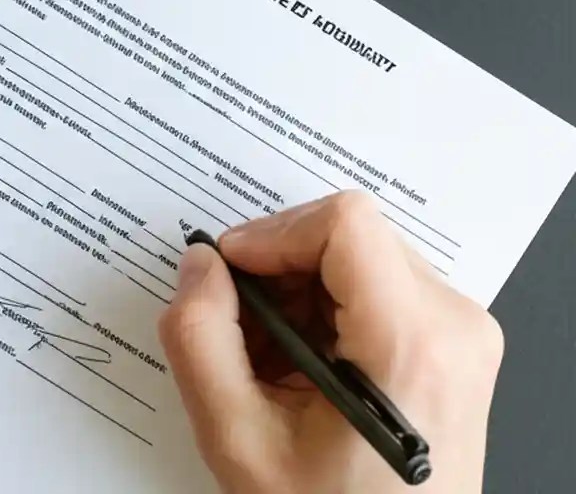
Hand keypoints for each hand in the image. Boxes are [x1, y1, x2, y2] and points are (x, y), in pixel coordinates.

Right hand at [158, 192, 503, 493]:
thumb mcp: (239, 438)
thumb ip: (201, 338)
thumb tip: (199, 265)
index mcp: (412, 343)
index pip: (344, 223)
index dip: (271, 234)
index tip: (227, 270)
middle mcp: (453, 326)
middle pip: (349, 237)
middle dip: (277, 270)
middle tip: (237, 328)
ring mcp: (461, 334)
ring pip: (360, 257)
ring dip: (297, 292)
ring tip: (266, 359)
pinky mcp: (454, 344)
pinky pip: (379, 286)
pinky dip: (325, 309)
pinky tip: (299, 364)